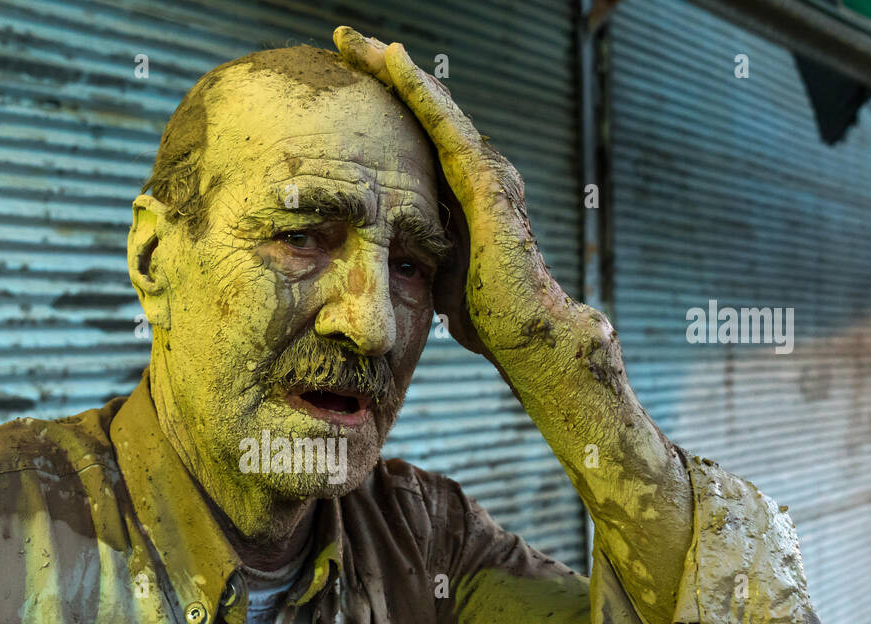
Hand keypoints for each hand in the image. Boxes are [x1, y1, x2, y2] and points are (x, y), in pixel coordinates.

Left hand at [333, 26, 576, 369]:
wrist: (528, 335)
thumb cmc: (487, 316)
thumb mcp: (438, 270)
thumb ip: (420, 247)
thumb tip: (388, 251)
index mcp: (462, 189)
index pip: (416, 133)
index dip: (383, 103)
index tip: (342, 80)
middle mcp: (477, 170)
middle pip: (424, 108)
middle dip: (385, 72)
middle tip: (345, 41)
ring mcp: (486, 172)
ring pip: (434, 106)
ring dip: (395, 70)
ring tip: (359, 43)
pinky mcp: (487, 182)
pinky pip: (446, 125)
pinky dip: (420, 91)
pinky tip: (394, 63)